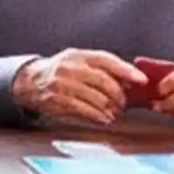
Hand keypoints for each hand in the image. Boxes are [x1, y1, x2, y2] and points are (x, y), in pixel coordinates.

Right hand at [11, 49, 146, 124]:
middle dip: (119, 95)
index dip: (126, 70)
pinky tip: (104, 118)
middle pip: (104, 82)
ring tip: (114, 112)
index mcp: (80, 55)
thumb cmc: (63, 71)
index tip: (141, 80)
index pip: (107, 60)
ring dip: (110, 108)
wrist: (32, 80)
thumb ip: (103, 68)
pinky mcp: (58, 100)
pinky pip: (84, 110)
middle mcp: (71, 67)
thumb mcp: (80, 62)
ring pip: (96, 98)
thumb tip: (131, 80)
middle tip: (123, 104)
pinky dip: (98, 116)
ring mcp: (63, 84)